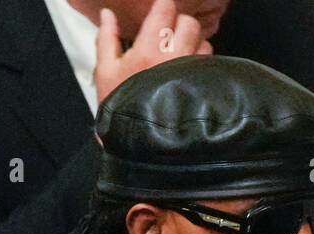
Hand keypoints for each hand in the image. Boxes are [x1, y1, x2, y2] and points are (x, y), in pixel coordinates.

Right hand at [95, 0, 212, 104]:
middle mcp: (174, 56)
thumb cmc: (120, 106)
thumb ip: (106, 38)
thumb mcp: (105, 71)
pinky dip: (201, 61)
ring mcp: (191, 71)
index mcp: (149, 48)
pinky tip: (188, 71)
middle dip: (179, 25)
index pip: (166, 8)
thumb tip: (107, 14)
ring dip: (193, 43)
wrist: (141, 140)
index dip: (163, 7)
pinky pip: (208, 61)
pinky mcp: (202, 84)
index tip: (159, 13)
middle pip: (189, 23)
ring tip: (179, 56)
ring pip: (203, 41)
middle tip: (168, 37)